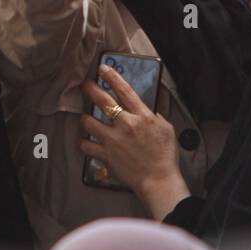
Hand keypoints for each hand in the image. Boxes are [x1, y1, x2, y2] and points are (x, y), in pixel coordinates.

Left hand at [80, 64, 189, 219]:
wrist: (159, 180)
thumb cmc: (165, 156)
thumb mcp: (166, 130)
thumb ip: (154, 117)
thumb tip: (147, 110)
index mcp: (142, 116)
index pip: (124, 90)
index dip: (112, 76)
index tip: (102, 68)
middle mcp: (125, 124)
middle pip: (103, 100)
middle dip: (91, 88)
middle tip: (85, 84)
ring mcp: (113, 140)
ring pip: (88, 121)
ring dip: (85, 119)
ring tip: (85, 119)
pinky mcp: (106, 155)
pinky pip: (86, 145)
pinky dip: (84, 143)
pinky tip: (85, 142)